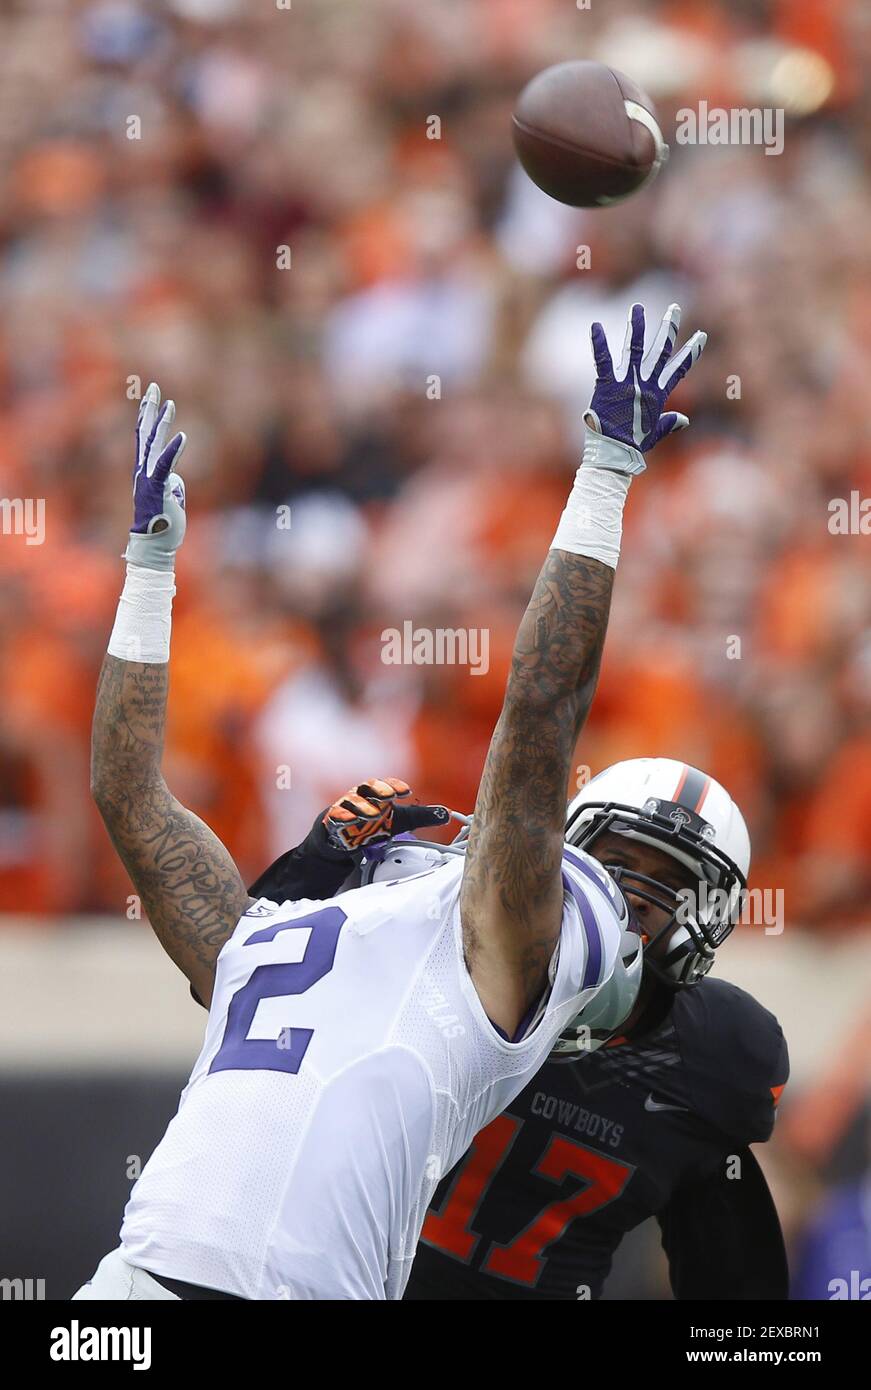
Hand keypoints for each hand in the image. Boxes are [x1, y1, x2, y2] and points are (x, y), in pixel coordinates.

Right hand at [125, 381, 186, 569]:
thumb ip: (171, 481)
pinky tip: (182, 437)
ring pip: (153, 445)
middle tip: (154, 388)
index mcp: (145, 471)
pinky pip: (166, 465)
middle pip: (145, 433)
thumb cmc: (164, 524)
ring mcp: (149, 479)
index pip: (145, 438)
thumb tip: (176, 477)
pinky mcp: (158, 488)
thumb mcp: (171, 496)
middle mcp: (143, 471)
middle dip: (150, 409)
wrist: (155, 545)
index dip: (149, 416)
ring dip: (162, 423)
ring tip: (170, 404)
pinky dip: (173, 451)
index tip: (154, 398)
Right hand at [323, 778, 448, 853]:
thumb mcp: (400, 820)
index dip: (395, 786)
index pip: (387, 784)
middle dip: (379, 790)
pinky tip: (350, 820)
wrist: (345, 835)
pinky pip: (336, 815)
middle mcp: (362, 795)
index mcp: (378, 792)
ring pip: (353, 801)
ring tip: (375, 815)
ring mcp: (346, 806)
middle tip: (390, 797)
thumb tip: (446, 814)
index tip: (406, 791)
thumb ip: (421, 816)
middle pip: (369, 787)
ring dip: (363, 807)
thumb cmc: (373, 822)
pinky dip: (343, 817)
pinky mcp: (333, 819)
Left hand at [583, 303, 705, 474]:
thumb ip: (669, 423)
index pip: (678, 369)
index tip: (701, 336)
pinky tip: (595, 326)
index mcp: (658, 395)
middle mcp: (645, 384)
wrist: (614, 454)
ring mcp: (627, 383)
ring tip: (637, 308)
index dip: (690, 352)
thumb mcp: (654, 434)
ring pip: (636, 349)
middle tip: (674, 309)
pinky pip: (603, 360)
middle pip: (660, 351)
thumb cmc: (632, 447)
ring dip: (637, 327)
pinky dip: (599, 343)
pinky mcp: (607, 385)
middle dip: (669, 328)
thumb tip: (683, 420)